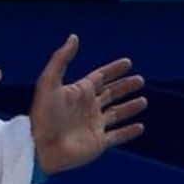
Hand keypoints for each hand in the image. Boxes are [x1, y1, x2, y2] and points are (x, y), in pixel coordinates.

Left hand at [30, 35, 146, 174]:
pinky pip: (118, 136)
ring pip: (116, 114)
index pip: (100, 77)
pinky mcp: (97, 143)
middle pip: (110, 93)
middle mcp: (87, 107)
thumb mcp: (49, 82)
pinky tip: (140, 127)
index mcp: (78, 92)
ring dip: (129, 107)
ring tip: (143, 101)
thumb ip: (61, 59)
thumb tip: (74, 37)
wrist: (41, 146)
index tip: (128, 62)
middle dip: (125, 87)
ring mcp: (93, 125)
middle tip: (140, 80)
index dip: (113, 69)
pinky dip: (129, 132)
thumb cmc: (43, 114)